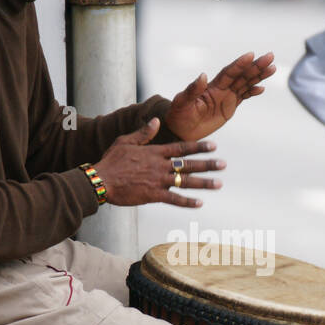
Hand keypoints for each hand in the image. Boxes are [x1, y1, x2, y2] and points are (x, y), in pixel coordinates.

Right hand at [95, 118, 224, 207]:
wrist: (101, 181)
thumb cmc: (111, 160)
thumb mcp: (126, 141)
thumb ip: (144, 133)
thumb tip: (157, 121)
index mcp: (155, 152)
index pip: (182, 148)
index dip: (199, 147)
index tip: (214, 146)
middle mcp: (160, 165)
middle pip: (188, 164)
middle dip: (208, 164)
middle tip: (223, 165)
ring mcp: (158, 180)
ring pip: (185, 181)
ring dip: (204, 183)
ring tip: (219, 184)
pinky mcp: (153, 195)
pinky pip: (174, 199)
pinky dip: (187, 202)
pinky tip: (200, 203)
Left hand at [164, 51, 275, 141]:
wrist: (180, 129)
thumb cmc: (178, 114)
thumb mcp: (182, 102)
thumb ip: (192, 89)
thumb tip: (203, 76)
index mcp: (211, 86)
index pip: (229, 73)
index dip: (240, 64)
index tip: (251, 55)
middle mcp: (221, 89)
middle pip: (242, 75)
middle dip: (256, 66)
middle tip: (270, 56)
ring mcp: (226, 97)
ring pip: (246, 83)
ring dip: (258, 76)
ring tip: (272, 68)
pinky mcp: (229, 107)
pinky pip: (243, 97)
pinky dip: (252, 92)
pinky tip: (262, 88)